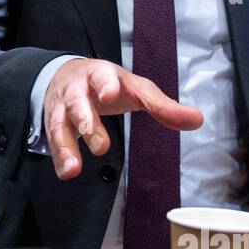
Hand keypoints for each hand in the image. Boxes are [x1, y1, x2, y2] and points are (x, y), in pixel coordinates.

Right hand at [44, 58, 201, 179]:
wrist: (64, 76)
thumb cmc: (106, 84)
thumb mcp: (135, 89)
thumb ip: (162, 106)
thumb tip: (196, 120)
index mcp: (100, 74)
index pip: (102, 75)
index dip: (105, 83)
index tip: (110, 94)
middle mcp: (77, 90)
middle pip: (78, 103)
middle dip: (87, 123)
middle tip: (101, 146)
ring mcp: (61, 108)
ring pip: (59, 125)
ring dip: (66, 148)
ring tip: (73, 169)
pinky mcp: (52, 125)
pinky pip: (53, 142)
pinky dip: (59, 159)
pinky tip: (66, 173)